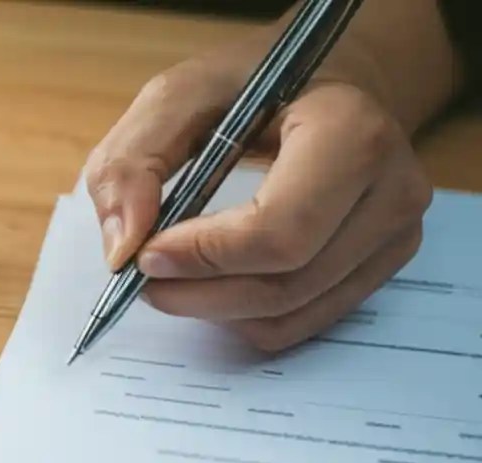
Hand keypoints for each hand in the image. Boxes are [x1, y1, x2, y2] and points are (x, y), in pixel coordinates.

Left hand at [84, 49, 433, 352]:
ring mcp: (395, 235)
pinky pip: (302, 322)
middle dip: (199, 292)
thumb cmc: (249, 87)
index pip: (279, 230)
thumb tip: (122, 247)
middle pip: (284, 283)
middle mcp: (391, 189)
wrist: (322, 85)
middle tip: (144, 277)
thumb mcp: (176, 97)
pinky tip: (214, 284)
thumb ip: (131, 162)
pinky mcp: (382, 267)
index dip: (203, 256)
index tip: (145, 254)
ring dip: (214, 310)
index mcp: (350, 132)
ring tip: (171, 279)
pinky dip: (243, 317)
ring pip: (291, 313)